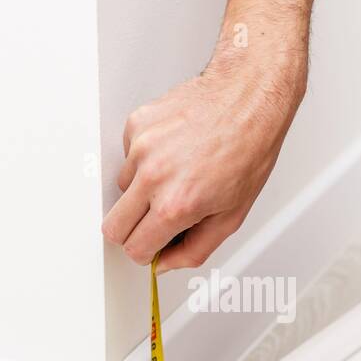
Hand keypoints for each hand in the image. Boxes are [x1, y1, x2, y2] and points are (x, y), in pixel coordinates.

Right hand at [100, 49, 305, 271]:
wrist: (248, 98)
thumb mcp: (231, 216)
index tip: (155, 244)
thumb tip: (166, 262)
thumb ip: (194, 249)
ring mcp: (140, 148)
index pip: (134, 248)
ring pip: (121, 190)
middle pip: (112, 227)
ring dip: (142, 191)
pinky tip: (174, 151)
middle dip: (133, 231)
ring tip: (177, 175)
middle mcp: (153, 177)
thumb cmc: (248, 150)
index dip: (147, 251)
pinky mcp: (136, 125)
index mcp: (175, 205)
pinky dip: (145, 159)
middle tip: (156, 221)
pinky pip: (127, 156)